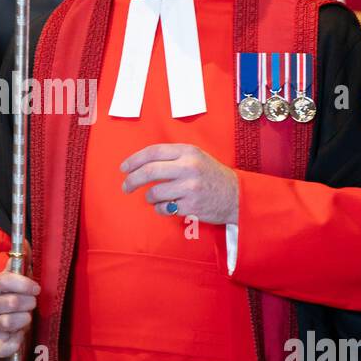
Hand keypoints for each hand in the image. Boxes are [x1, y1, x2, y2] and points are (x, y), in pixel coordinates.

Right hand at [0, 250, 37, 360]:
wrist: (8, 312)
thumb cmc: (16, 290)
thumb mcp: (17, 274)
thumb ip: (19, 261)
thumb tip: (24, 246)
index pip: (4, 281)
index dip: (23, 284)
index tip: (36, 288)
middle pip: (11, 302)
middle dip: (29, 302)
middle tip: (33, 303)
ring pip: (10, 322)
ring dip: (25, 318)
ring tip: (28, 315)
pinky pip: (3, 347)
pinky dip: (13, 344)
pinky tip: (20, 337)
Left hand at [120, 143, 238, 224]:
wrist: (236, 196)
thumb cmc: (211, 175)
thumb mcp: (196, 157)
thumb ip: (172, 157)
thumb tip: (140, 163)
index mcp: (188, 151)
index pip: (153, 152)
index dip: (134, 160)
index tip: (124, 168)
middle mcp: (189, 167)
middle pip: (149, 172)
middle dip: (132, 180)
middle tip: (125, 187)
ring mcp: (190, 188)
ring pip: (154, 193)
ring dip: (149, 197)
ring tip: (156, 198)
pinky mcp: (191, 206)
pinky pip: (164, 209)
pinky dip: (161, 209)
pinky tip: (169, 206)